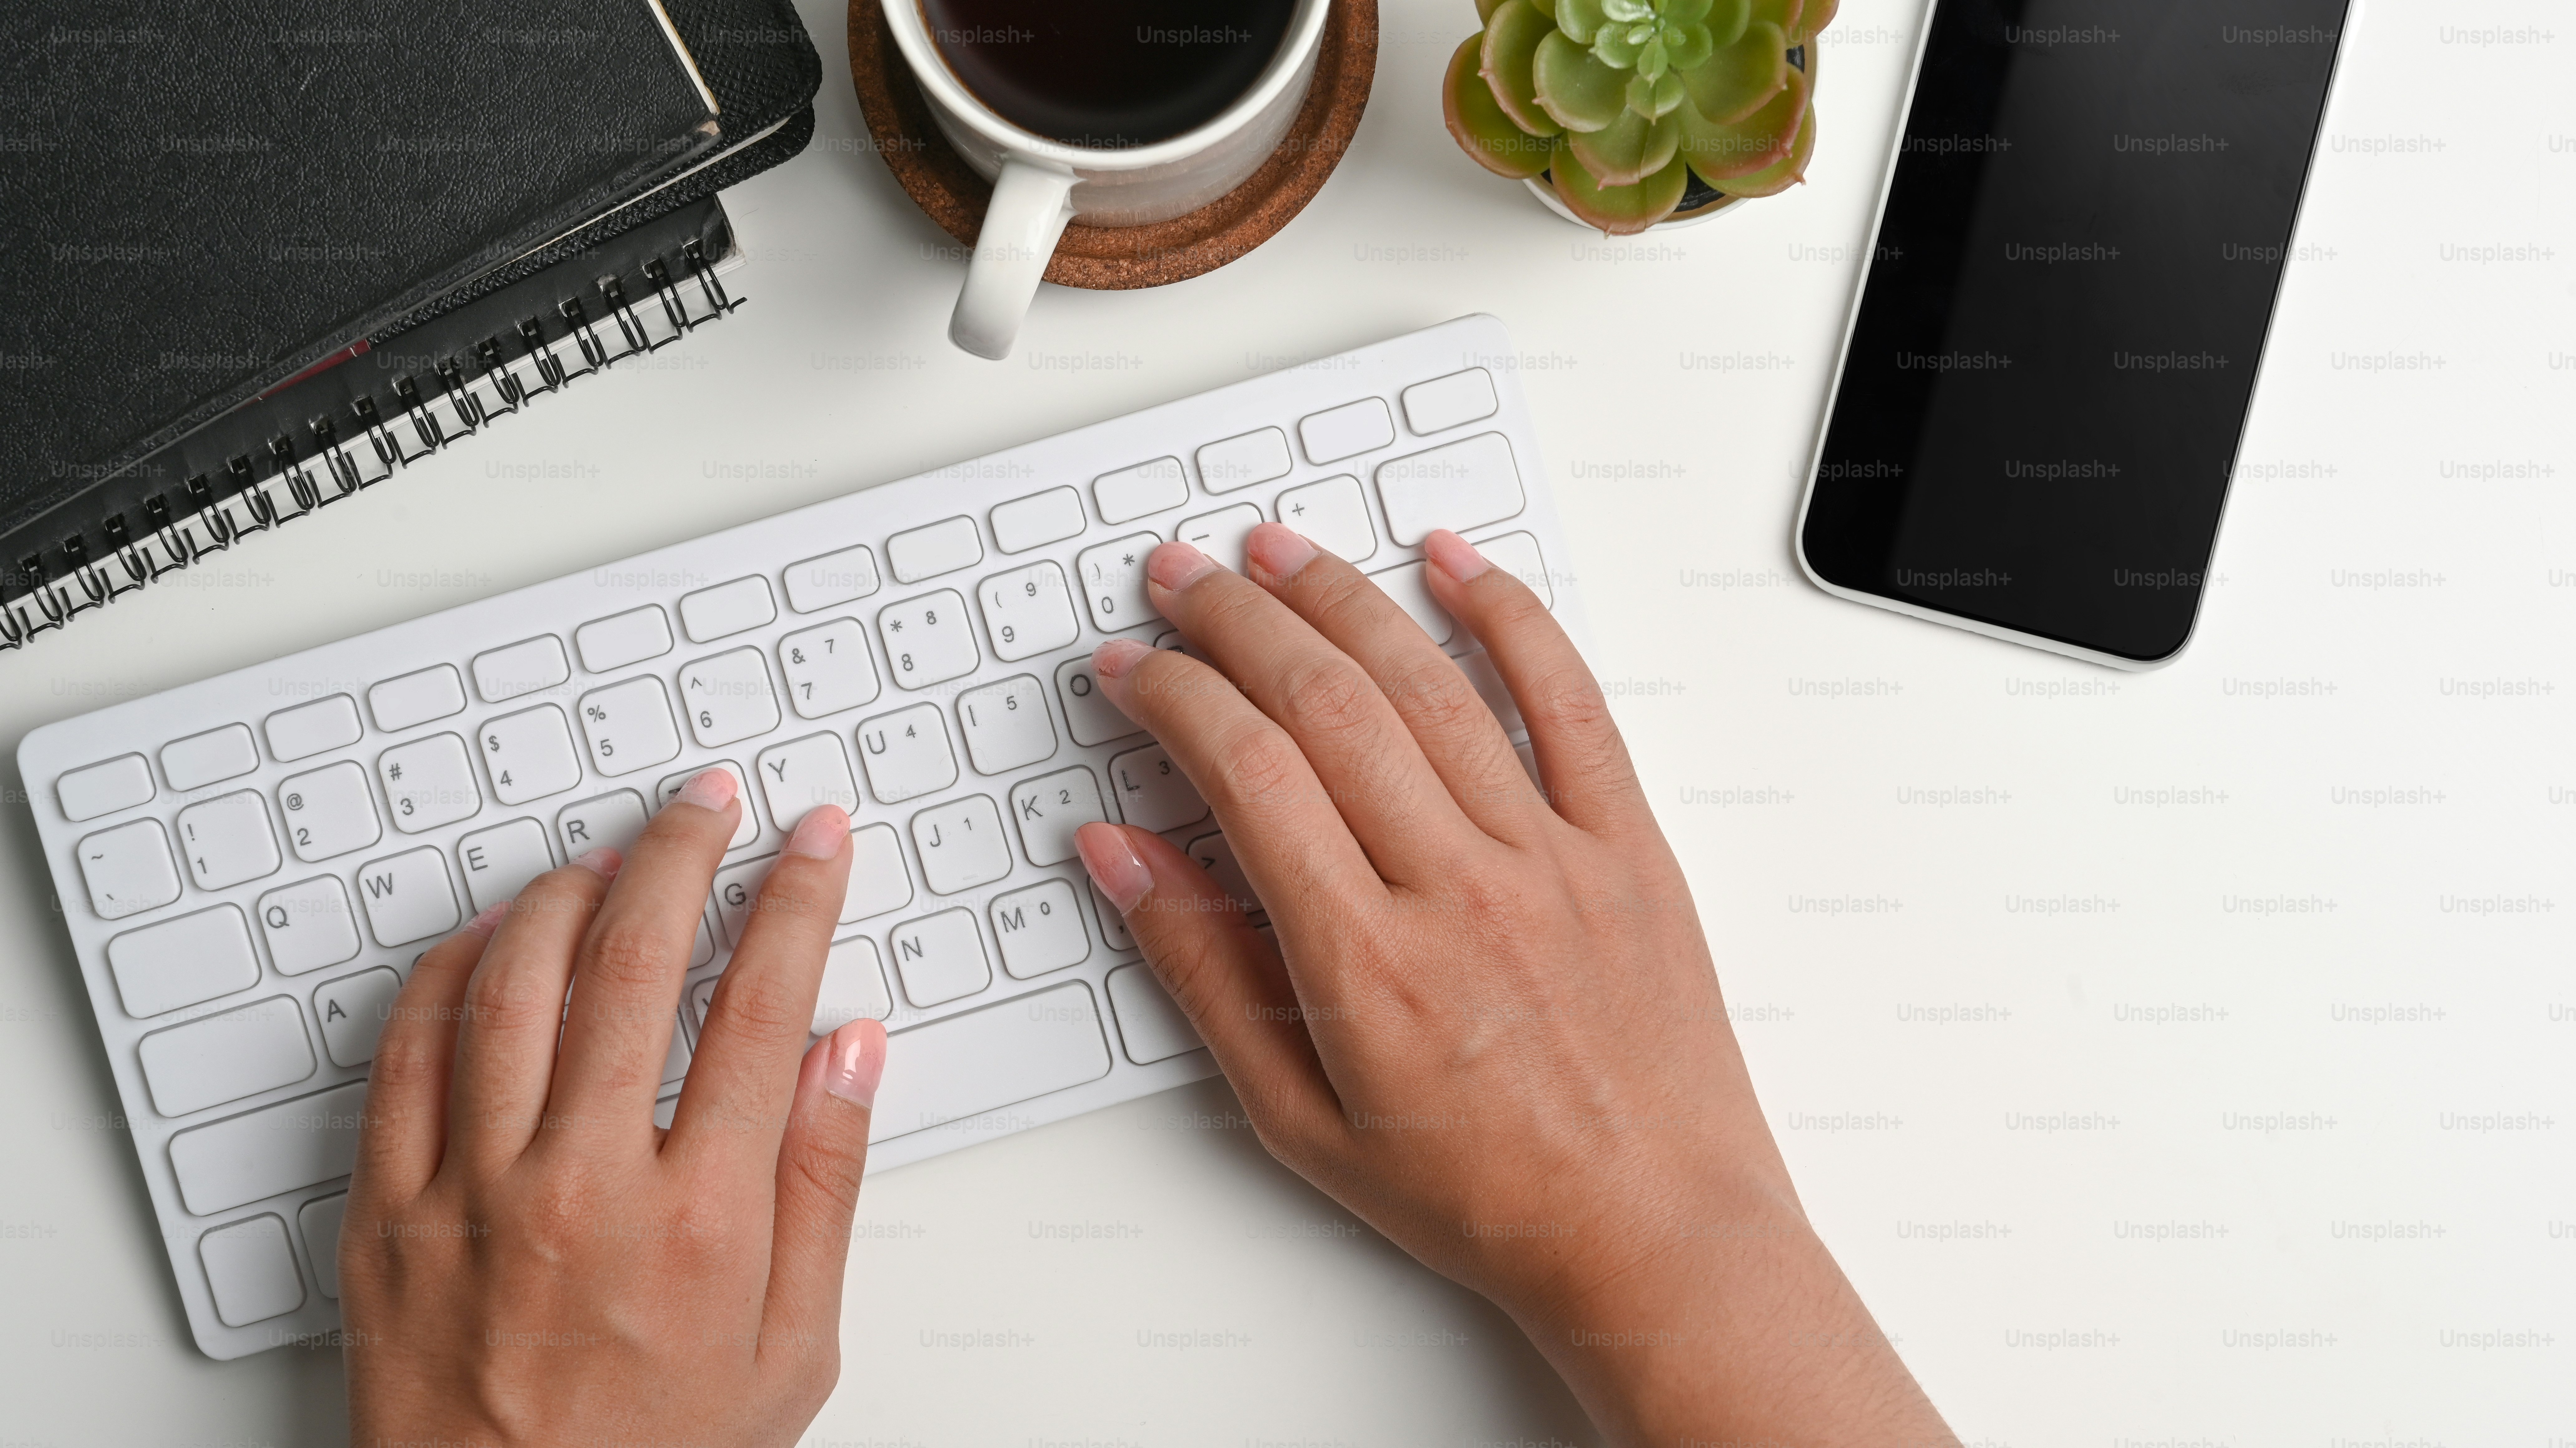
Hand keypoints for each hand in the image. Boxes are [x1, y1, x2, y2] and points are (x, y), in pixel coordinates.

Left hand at [340, 769, 887, 1446]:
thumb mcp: (792, 1349)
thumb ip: (824, 1188)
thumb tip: (847, 1054)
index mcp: (696, 1224)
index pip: (758, 1009)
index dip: (793, 903)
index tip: (810, 843)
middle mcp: (580, 1189)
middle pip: (631, 965)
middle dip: (680, 856)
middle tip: (706, 804)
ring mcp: (471, 1192)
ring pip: (511, 985)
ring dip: (563, 893)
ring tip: (604, 857)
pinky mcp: (388, 1210)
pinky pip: (407, 1053)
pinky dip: (450, 973)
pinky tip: (490, 939)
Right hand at [1073, 524, 1955, 1446]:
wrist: (1651, 1235)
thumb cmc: (1485, 1194)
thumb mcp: (1298, 1118)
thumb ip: (1202, 973)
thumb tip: (1120, 856)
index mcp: (1366, 964)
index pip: (1244, 773)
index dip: (1171, 696)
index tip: (1129, 667)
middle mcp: (1457, 892)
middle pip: (1324, 702)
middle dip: (1233, 621)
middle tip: (1179, 579)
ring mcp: (1551, 859)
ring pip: (1429, 682)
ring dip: (1339, 598)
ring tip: (1275, 552)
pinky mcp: (1627, 847)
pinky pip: (1568, 700)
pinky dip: (1509, 616)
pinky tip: (1451, 562)